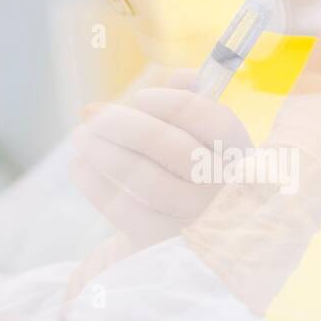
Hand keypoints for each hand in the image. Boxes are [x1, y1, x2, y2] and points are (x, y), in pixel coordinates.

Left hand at [70, 69, 250, 248]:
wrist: (202, 241)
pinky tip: (79, 166)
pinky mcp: (165, 243)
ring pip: (147, 181)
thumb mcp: (208, 140)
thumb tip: (185, 77)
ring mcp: (196, 220)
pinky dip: (97, 186)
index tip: (139, 97)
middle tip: (90, 113)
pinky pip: (127, 212)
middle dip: (124, 125)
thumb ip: (195, 102)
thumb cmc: (199, 174)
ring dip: (105, 153)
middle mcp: (224, 189)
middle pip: (172, 148)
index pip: (214, 121)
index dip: (172, 103)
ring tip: (80, 137)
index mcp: (240, 156)